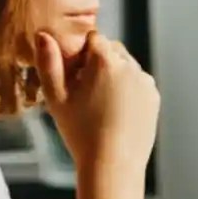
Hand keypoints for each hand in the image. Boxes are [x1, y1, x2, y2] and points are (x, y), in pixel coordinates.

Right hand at [33, 31, 160, 176]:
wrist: (113, 163)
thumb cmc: (80, 131)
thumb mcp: (56, 97)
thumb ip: (48, 62)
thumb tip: (43, 34)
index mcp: (105, 60)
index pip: (92, 38)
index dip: (80, 54)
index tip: (74, 75)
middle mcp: (130, 66)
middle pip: (111, 49)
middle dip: (98, 62)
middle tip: (85, 90)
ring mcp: (145, 82)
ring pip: (126, 66)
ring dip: (114, 74)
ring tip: (101, 103)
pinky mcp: (154, 97)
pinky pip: (138, 83)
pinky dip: (128, 90)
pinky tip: (116, 111)